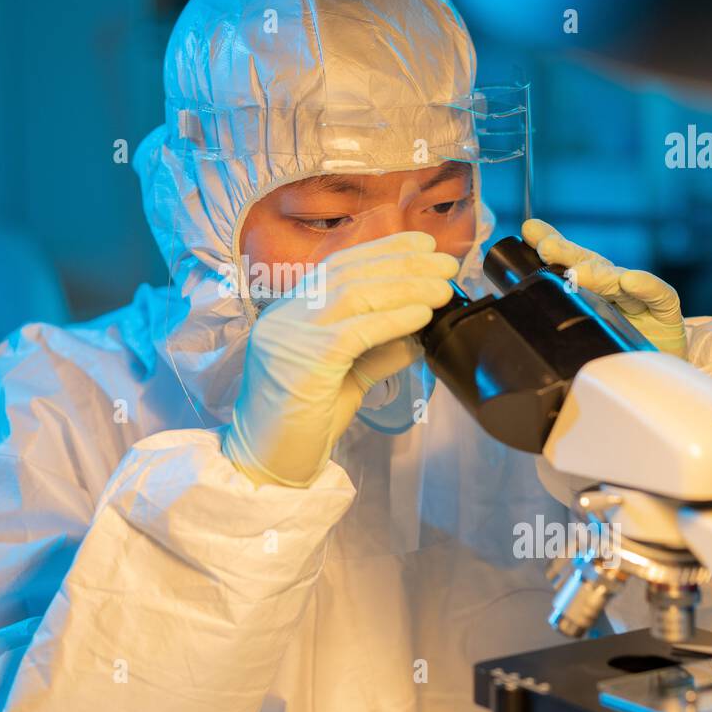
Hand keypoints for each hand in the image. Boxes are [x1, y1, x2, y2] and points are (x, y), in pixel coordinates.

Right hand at [223, 231, 457, 486]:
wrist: (266, 467)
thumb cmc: (301, 426)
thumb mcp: (346, 381)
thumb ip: (376, 353)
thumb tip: (416, 336)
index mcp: (290, 314)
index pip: (339, 266)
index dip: (383, 249)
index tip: (423, 244)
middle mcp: (284, 317)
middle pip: (350, 273)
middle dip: (403, 263)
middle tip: (446, 262)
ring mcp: (289, 336)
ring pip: (354, 294)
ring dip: (406, 286)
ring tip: (442, 286)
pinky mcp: (302, 362)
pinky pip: (356, 331)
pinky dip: (394, 319)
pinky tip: (422, 316)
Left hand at [522, 218, 686, 358]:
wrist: (658, 369)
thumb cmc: (618, 345)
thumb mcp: (586, 326)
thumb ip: (557, 303)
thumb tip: (514, 290)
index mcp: (594, 288)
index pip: (570, 261)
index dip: (551, 244)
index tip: (530, 230)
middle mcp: (615, 287)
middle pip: (590, 266)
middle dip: (567, 254)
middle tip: (546, 248)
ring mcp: (640, 298)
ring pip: (617, 281)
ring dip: (598, 275)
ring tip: (579, 274)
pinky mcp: (665, 314)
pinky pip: (659, 297)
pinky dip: (645, 287)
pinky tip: (631, 281)